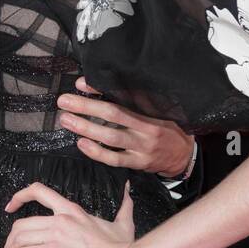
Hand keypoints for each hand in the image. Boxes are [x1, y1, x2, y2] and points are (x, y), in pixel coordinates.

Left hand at [2, 180, 135, 247]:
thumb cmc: (123, 247)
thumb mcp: (123, 222)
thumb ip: (124, 205)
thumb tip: (129, 190)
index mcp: (72, 209)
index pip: (38, 191)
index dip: (19, 197)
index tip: (10, 207)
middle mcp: (60, 219)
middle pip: (20, 223)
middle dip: (9, 240)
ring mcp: (56, 235)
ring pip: (18, 238)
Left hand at [57, 75, 194, 176]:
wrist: (183, 154)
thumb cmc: (165, 126)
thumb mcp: (156, 109)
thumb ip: (134, 99)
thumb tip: (99, 86)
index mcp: (152, 110)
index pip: (124, 96)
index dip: (101, 89)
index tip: (81, 84)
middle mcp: (148, 127)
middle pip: (114, 114)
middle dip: (86, 107)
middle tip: (64, 101)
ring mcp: (143, 147)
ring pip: (111, 137)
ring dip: (86, 127)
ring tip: (66, 120)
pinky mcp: (139, 163)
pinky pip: (115, 159)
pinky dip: (97, 152)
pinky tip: (81, 144)